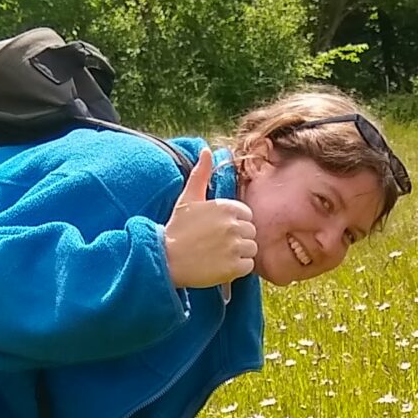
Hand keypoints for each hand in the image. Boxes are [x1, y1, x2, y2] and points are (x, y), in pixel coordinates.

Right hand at [162, 147, 255, 288]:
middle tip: (217, 243)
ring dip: (239, 253)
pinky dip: (238, 268)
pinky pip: (248, 266)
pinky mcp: (233, 268)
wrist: (166, 258)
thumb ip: (201, 174)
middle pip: (251, 232)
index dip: (234, 223)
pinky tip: (221, 265)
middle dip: (238, 238)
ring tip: (219, 254)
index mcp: (226, 207)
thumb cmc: (177, 228)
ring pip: (251, 249)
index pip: (246, 215)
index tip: (218, 229)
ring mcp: (234, 247)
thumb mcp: (188, 198)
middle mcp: (233, 226)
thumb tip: (207, 150)